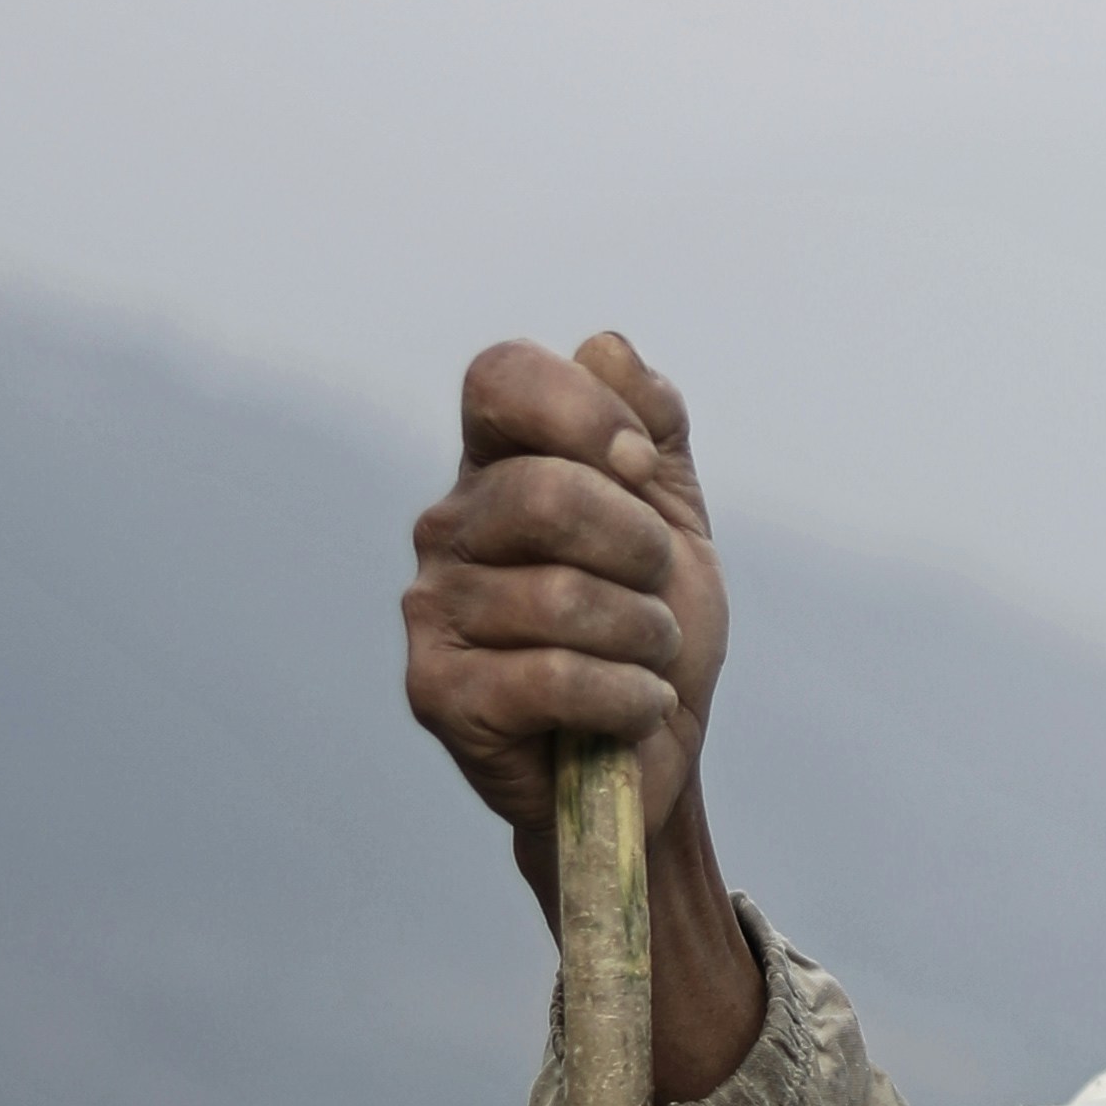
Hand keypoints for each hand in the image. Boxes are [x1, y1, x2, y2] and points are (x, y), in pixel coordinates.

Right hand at [402, 334, 764, 1097]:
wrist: (649, 759)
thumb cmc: (649, 637)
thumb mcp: (673, 521)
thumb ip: (651, 429)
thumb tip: (605, 346)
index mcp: (497, 469)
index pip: (500, 378)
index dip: (581, 410)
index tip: (639, 467)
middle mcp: (448, 529)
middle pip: (541, 491)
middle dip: (638, 547)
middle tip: (658, 591)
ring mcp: (432, 612)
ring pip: (561, 597)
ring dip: (643, 638)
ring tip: (646, 663)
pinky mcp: (436, 695)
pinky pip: (551, 676)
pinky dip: (626, 697)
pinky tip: (633, 709)